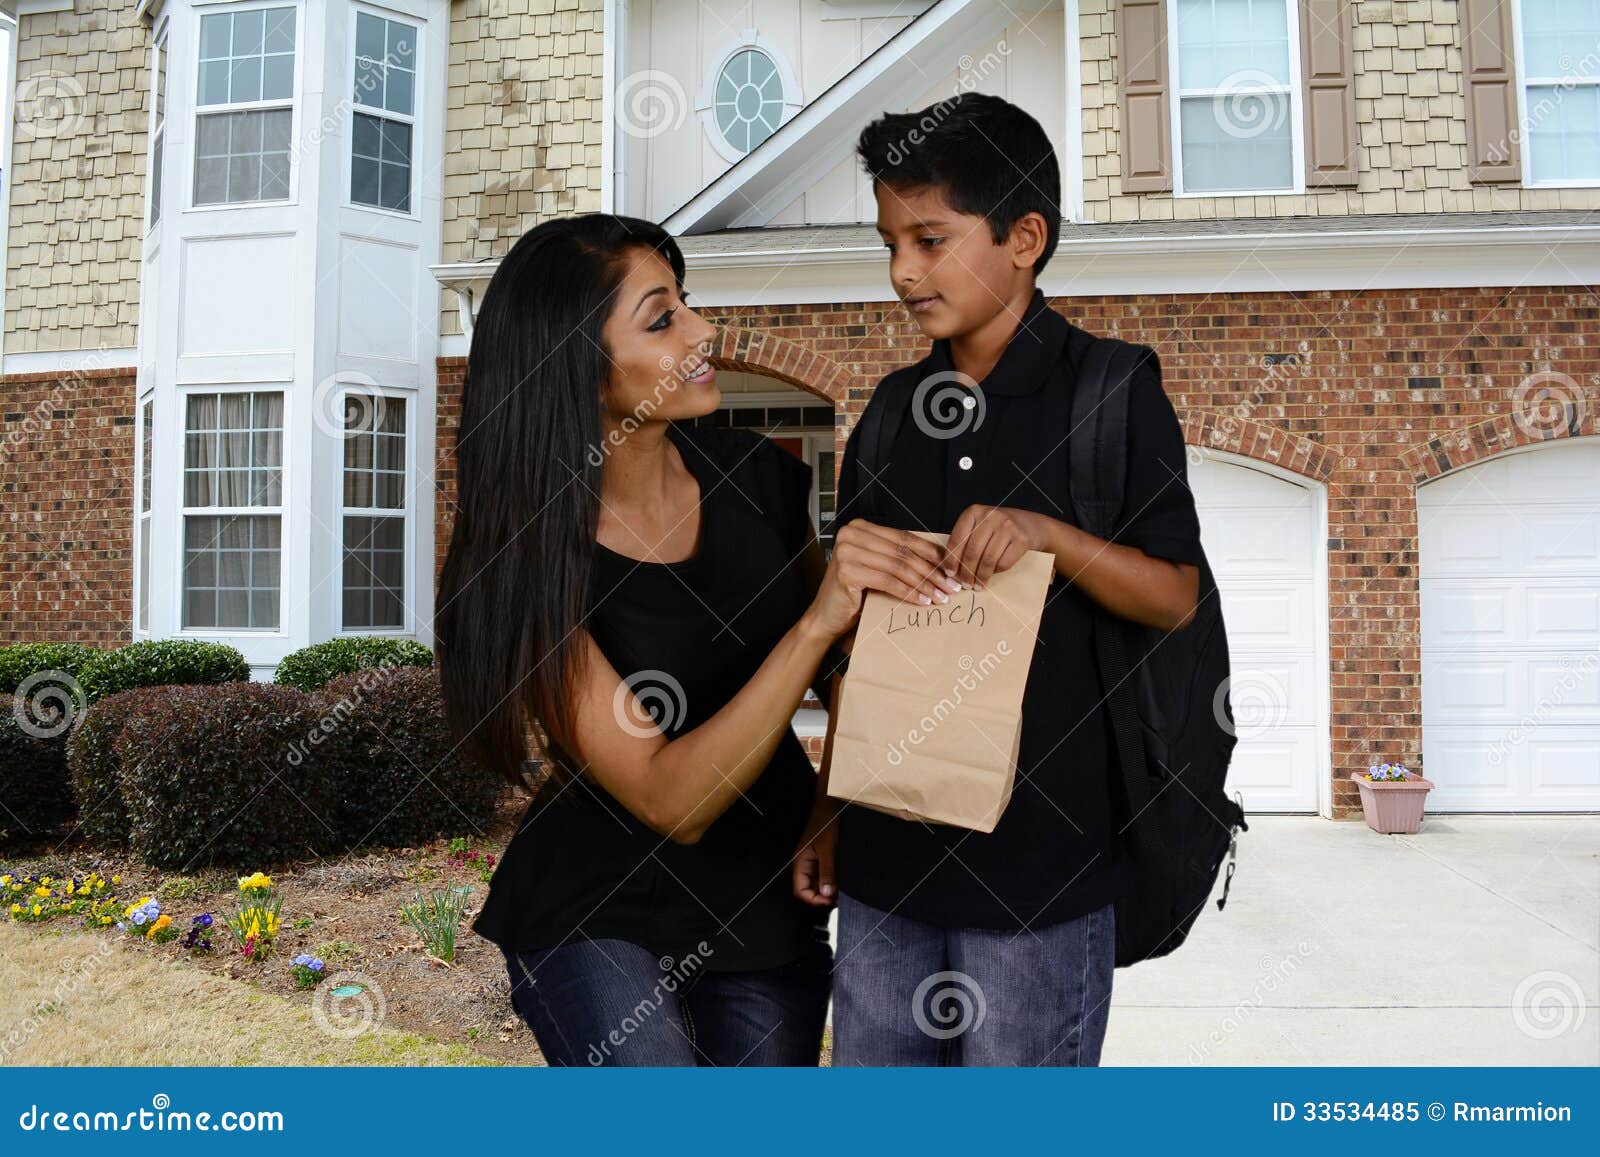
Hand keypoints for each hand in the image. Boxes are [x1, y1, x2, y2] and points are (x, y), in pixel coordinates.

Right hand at [792, 805, 837, 906]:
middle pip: (808, 889)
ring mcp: (813, 862)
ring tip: (840, 892)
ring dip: (827, 889)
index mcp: (800, 863)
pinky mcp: (821, 858)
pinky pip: (823, 875)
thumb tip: (826, 893)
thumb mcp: (827, 849)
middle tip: (837, 899)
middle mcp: (804, 865)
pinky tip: (840, 881)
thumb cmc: (824, 823)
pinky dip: (831, 881)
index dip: (813, 899)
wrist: (829, 806)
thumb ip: (827, 871)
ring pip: (817, 883)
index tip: (828, 902)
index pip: (800, 890)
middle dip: (821, 896)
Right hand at [806, 519, 962, 638]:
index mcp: (860, 528)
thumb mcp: (877, 568)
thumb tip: (942, 559)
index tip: (952, 568)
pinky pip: (888, 581)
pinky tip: (923, 601)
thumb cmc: (855, 593)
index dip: (931, 553)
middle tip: (951, 586)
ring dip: (924, 583)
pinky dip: (909, 592)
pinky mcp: (847, 571)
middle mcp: (851, 534)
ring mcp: (847, 551)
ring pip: (898, 567)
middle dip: (932, 571)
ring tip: (941, 596)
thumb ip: (898, 557)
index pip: (904, 538)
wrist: (825, 617)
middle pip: (903, 552)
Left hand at [942, 505, 1050, 588]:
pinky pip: (1003, 562)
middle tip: (965, 584)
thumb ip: (964, 540)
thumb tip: (950, 568)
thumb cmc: (997, 528)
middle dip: (966, 572)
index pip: (957, 539)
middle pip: (972, 551)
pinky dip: (996, 572)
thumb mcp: (978, 526)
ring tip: (977, 585)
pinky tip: (992, 574)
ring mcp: (1007, 526)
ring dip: (980, 576)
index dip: (951, 559)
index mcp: (974, 512)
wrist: (1029, 525)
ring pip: (987, 559)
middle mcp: (990, 516)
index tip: (950, 573)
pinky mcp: (1021, 539)